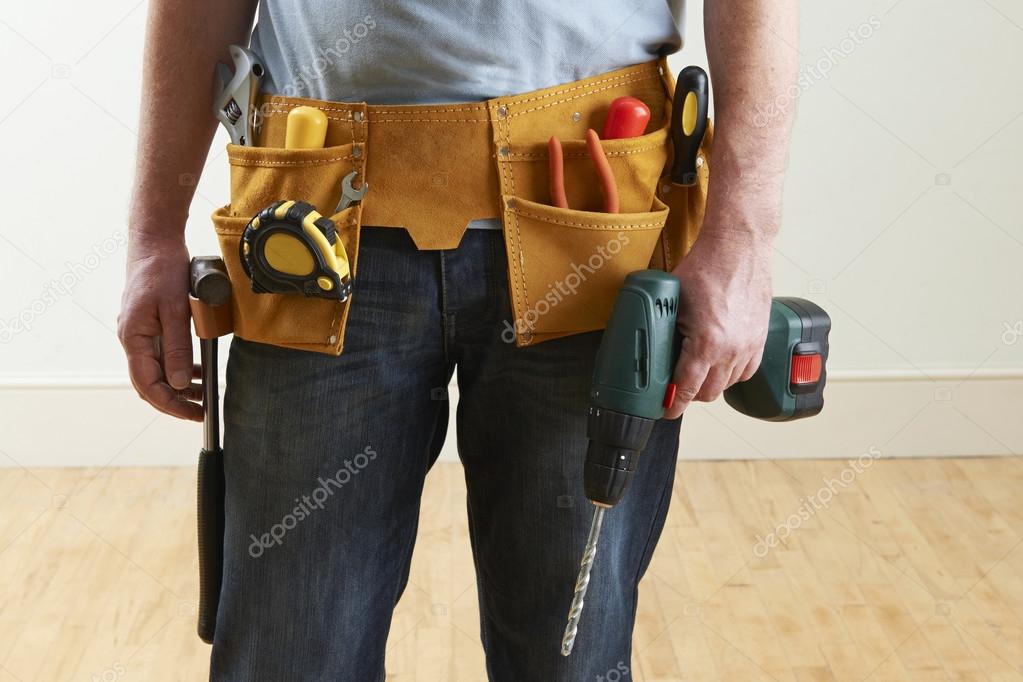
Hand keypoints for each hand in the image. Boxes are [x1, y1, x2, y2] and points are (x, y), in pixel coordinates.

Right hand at [117, 231, 202, 420]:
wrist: (154, 243)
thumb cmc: (163, 271)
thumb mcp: (176, 310)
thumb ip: (178, 348)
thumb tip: (180, 384)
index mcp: (134, 338)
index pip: (148, 385)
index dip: (170, 405)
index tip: (194, 414)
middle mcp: (132, 339)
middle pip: (149, 383)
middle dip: (175, 401)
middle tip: (202, 411)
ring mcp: (139, 333)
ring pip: (156, 371)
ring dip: (178, 386)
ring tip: (204, 394)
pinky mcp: (149, 326)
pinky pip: (161, 356)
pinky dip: (178, 367)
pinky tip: (197, 372)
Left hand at [664, 230, 772, 417]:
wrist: (739, 247)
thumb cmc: (705, 267)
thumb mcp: (672, 301)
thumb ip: (664, 330)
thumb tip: (652, 351)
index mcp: (706, 343)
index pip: (687, 388)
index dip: (673, 404)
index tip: (666, 410)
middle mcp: (731, 350)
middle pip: (708, 393)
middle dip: (690, 394)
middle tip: (676, 388)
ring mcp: (749, 345)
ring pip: (728, 384)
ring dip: (711, 384)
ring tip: (696, 373)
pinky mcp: (761, 338)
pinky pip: (747, 371)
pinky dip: (731, 374)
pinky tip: (720, 365)